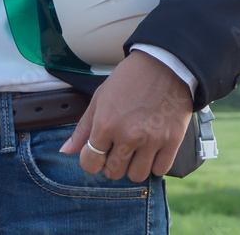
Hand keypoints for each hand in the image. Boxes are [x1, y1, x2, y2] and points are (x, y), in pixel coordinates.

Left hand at [59, 50, 193, 181]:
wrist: (167, 63)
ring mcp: (152, 139)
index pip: (90, 164)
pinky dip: (156, 164)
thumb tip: (66, 151)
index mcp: (106, 124)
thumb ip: (83, 128)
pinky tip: (154, 150)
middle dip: (114, 163)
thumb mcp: (101, 97)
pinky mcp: (173, 140)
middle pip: (113, 173)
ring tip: (138, 150)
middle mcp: (128, 136)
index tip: (100, 153)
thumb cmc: (131, 78)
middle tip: (121, 148)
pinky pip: (161, 170)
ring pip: (137, 176)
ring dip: (135, 166)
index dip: (93, 160)